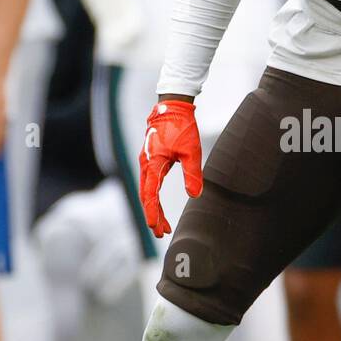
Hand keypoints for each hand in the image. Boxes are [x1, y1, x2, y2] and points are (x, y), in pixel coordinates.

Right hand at [138, 99, 202, 237]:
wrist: (172, 107)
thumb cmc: (182, 127)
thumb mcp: (191, 152)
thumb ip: (192, 174)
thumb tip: (195, 195)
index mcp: (153, 164)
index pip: (151, 195)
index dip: (153, 214)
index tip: (156, 228)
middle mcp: (146, 164)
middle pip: (146, 197)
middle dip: (153, 216)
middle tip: (161, 233)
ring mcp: (146, 161)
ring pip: (147, 190)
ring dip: (153, 207)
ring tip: (162, 224)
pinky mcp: (150, 158)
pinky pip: (149, 182)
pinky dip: (153, 196)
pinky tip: (159, 203)